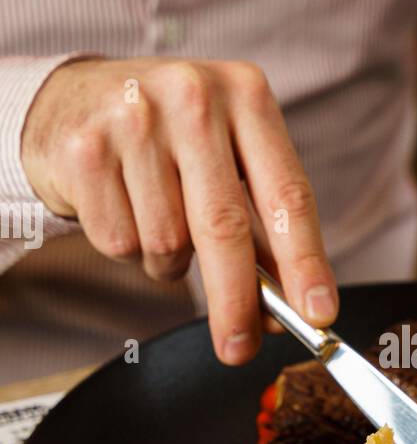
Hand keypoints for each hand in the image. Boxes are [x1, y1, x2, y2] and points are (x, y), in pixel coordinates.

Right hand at [21, 57, 337, 363]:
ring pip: (168, 242)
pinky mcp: (84, 150)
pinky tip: (122, 210)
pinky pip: (120, 241)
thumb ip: (259, 229)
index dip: (306, 262)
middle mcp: (193, 97)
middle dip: (236, 301)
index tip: (318, 314)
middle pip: (225, 227)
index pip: (288, 194)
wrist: (70, 101)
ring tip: (158, 224)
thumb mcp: (225, 160)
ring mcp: (134, 119)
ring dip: (169, 262)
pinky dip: (127, 249)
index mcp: (247, 95)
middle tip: (241, 348)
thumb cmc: (167, 138)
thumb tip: (284, 308)